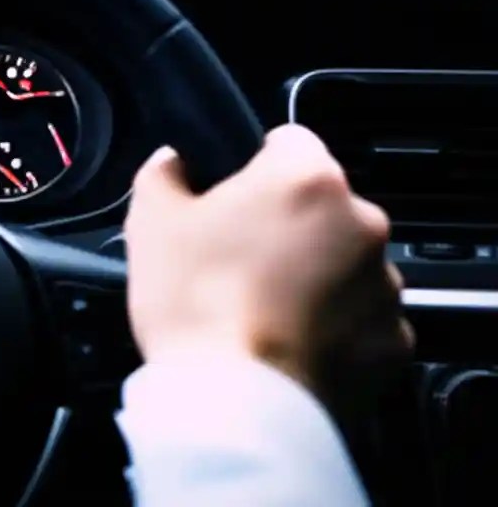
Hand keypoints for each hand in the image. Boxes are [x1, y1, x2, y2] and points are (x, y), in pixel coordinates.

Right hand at [124, 124, 412, 407]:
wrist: (235, 403)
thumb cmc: (195, 306)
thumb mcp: (151, 224)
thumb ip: (162, 174)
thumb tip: (172, 163)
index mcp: (305, 178)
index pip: (287, 141)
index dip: (253, 167)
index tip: (232, 200)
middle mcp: (360, 221)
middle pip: (319, 206)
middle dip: (285, 226)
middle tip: (237, 261)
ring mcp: (384, 283)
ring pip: (343, 262)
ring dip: (312, 275)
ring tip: (260, 308)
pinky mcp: (393, 338)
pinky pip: (360, 318)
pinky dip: (332, 326)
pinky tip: (287, 341)